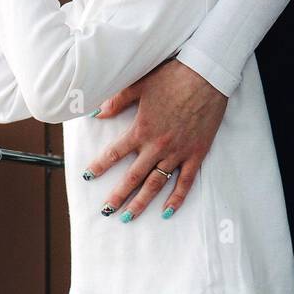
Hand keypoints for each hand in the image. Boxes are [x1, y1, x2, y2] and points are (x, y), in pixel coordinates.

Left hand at [82, 59, 227, 219]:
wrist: (206, 75)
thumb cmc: (172, 77)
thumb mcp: (139, 84)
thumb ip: (117, 101)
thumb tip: (96, 113)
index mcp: (141, 129)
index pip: (115, 152)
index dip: (99, 166)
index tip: (87, 176)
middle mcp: (157, 145)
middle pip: (133, 176)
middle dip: (118, 195)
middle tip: (105, 211)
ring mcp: (178, 152)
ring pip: (156, 183)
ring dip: (142, 202)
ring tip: (129, 217)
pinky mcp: (196, 154)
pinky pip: (185, 181)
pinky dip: (177, 198)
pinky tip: (167, 211)